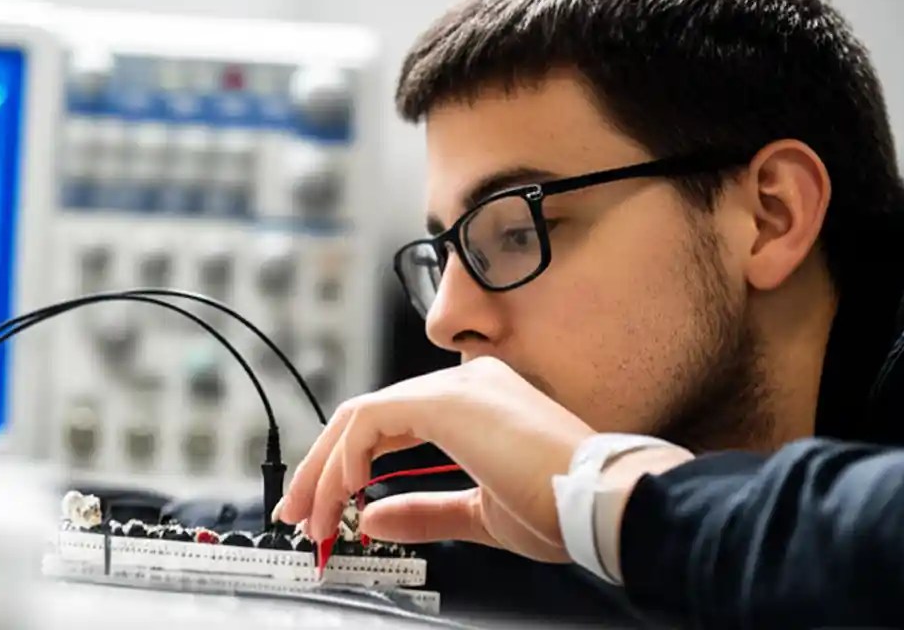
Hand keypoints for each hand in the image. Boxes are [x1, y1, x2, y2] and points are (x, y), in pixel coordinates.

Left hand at [275, 356, 595, 561]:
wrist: (606, 505)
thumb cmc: (564, 507)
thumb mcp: (480, 514)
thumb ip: (424, 511)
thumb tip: (373, 519)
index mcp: (475, 405)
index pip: (390, 424)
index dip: (346, 466)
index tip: (324, 509)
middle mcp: (463, 383)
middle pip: (366, 417)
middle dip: (322, 469)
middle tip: (296, 515)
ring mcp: (457, 386)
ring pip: (361, 416)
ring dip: (326, 470)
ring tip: (311, 516)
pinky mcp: (449, 400)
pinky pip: (372, 418)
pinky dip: (349, 455)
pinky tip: (348, 491)